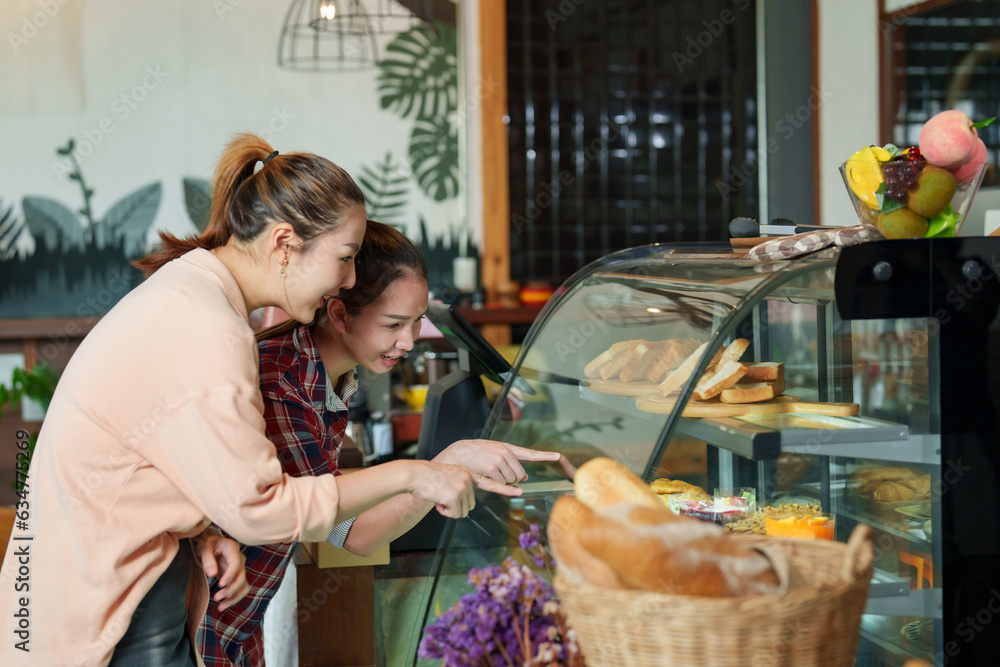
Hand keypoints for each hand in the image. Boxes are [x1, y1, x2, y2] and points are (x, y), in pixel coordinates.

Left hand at [195, 534, 248, 611]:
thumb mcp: (204, 547)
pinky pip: (240, 589)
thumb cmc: (206, 543)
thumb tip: (212, 574)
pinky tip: (223, 605)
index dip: (230, 575)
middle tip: (216, 597)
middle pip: (241, 576)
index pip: (236, 563)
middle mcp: (239, 558)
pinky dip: (234, 598)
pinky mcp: (236, 576)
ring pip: (243, 585)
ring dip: (234, 597)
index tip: (220, 585)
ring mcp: (240, 568)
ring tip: (220, 607)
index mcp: (232, 548)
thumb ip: (208, 559)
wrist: (209, 543)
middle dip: (230, 589)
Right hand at [407, 460, 520, 518]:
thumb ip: (460, 488)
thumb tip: (463, 506)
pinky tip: (438, 502)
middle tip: (442, 498)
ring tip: (439, 498)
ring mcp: (462, 486)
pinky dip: (445, 512)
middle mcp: (468, 478)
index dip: (506, 489)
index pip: (490, 483)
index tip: (520, 490)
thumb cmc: (428, 480)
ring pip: (462, 511)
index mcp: (468, 474)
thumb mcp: (449, 480)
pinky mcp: (455, 494)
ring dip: (450, 510)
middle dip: (456, 508)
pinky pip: (455, 514)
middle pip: (469, 506)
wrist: (415, 475)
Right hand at [434, 440, 562, 484]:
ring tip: (489, 472)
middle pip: (520, 475)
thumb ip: (511, 464)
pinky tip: (486, 474)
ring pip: (511, 480)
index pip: (530, 453)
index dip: (545, 455)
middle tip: (498, 475)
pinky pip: (502, 483)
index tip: (558, 456)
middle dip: (512, 480)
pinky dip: (496, 484)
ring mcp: (500, 459)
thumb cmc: (477, 456)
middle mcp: (506, 452)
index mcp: (508, 449)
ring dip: (502, 482)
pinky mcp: (493, 467)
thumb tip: (525, 477)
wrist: (460, 452)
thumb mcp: (495, 455)